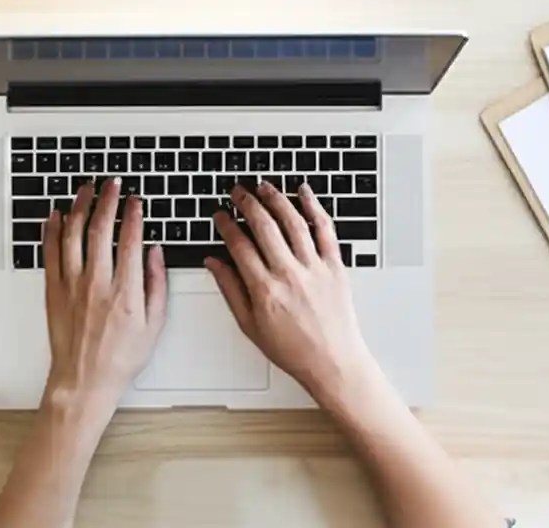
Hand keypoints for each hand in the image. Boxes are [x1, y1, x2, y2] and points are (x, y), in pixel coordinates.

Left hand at [41, 177, 167, 408]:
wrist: (84, 381)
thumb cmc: (120, 358)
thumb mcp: (154, 324)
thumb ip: (156, 284)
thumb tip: (154, 253)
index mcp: (125, 291)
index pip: (130, 240)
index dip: (133, 214)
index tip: (135, 201)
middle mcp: (96, 283)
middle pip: (100, 229)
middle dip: (106, 200)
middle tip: (110, 185)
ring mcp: (71, 285)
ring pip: (72, 234)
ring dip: (79, 207)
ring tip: (84, 190)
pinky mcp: (53, 291)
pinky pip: (50, 253)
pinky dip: (52, 230)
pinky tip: (56, 216)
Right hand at [205, 181, 376, 403]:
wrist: (333, 361)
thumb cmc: (293, 349)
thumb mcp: (249, 325)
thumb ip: (230, 290)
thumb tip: (213, 263)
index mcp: (264, 290)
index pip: (239, 245)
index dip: (226, 225)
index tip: (220, 215)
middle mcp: (289, 274)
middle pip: (264, 226)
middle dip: (247, 203)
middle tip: (238, 192)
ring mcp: (314, 268)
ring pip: (293, 221)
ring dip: (275, 199)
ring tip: (264, 186)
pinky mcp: (335, 266)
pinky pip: (325, 229)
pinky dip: (314, 207)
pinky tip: (304, 192)